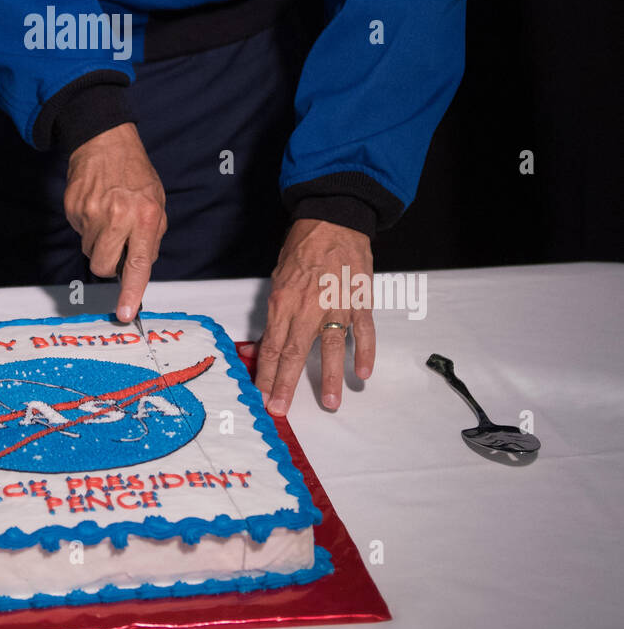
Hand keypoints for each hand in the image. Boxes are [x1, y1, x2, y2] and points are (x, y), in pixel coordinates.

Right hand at [64, 122, 166, 322]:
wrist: (105, 142)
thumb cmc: (135, 174)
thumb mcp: (157, 203)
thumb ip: (151, 238)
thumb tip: (139, 268)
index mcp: (147, 217)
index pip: (139, 265)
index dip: (132, 293)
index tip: (125, 313)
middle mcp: (120, 217)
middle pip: (103, 267)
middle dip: (107, 264)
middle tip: (114, 244)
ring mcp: (93, 213)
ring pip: (90, 251)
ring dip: (98, 242)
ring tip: (107, 216)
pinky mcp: (73, 208)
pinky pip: (78, 233)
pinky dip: (86, 225)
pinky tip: (95, 206)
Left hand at [254, 218, 374, 414]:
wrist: (333, 219)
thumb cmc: (303, 247)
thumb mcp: (278, 277)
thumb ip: (276, 312)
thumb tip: (267, 344)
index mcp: (283, 300)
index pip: (271, 345)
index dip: (266, 373)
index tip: (262, 396)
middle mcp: (307, 306)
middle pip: (293, 352)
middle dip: (286, 384)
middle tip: (282, 409)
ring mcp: (336, 304)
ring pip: (331, 346)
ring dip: (330, 377)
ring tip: (330, 403)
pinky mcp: (359, 299)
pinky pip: (364, 330)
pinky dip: (365, 352)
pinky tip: (363, 372)